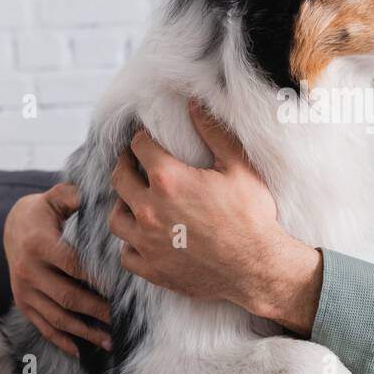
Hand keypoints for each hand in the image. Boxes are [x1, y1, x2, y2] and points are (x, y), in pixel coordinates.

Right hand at [4, 182, 113, 357]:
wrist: (12, 227)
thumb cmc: (43, 212)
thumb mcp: (55, 197)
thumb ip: (74, 196)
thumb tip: (101, 195)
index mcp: (39, 244)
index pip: (72, 266)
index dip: (96, 280)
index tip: (120, 291)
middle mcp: (27, 270)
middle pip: (66, 296)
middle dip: (96, 311)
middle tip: (121, 320)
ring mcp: (24, 290)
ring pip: (56, 317)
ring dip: (84, 332)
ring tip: (110, 342)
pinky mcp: (22, 302)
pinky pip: (42, 326)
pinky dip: (60, 341)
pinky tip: (81, 352)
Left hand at [109, 98, 323, 334]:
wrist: (257, 268)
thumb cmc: (252, 217)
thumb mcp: (238, 167)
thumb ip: (212, 133)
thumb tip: (194, 104)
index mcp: (168, 180)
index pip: (139, 148)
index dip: (142, 139)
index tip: (146, 139)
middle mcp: (149, 210)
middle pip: (120, 178)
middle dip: (125, 165)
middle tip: (134, 162)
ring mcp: (147, 242)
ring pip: (116, 218)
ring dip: (123, 205)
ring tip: (135, 201)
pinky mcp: (152, 269)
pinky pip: (125, 254)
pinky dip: (130, 244)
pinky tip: (142, 238)